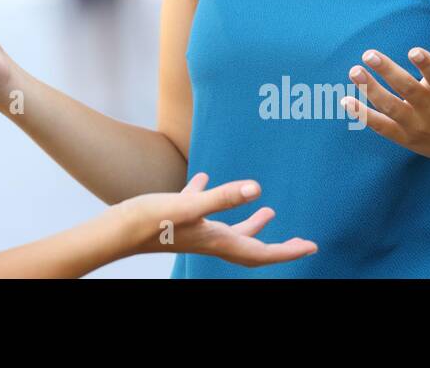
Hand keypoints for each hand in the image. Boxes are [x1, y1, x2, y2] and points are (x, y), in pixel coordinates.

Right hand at [116, 173, 317, 266]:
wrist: (118, 230)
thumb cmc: (153, 220)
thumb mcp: (190, 205)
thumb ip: (222, 197)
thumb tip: (256, 189)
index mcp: (218, 240)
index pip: (261, 251)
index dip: (288, 250)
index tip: (311, 246)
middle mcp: (210, 239)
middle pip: (251, 246)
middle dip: (277, 244)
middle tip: (301, 240)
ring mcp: (195, 230)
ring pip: (229, 229)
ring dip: (250, 222)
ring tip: (268, 208)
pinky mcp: (179, 218)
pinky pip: (201, 207)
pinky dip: (210, 194)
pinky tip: (206, 177)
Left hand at [341, 13, 429, 173]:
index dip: (426, 64)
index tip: (413, 50)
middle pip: (409, 90)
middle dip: (388, 72)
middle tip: (368, 54)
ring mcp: (417, 124)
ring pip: (391, 108)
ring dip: (371, 90)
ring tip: (354, 71)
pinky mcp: (405, 137)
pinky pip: (381, 126)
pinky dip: (363, 115)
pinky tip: (346, 100)